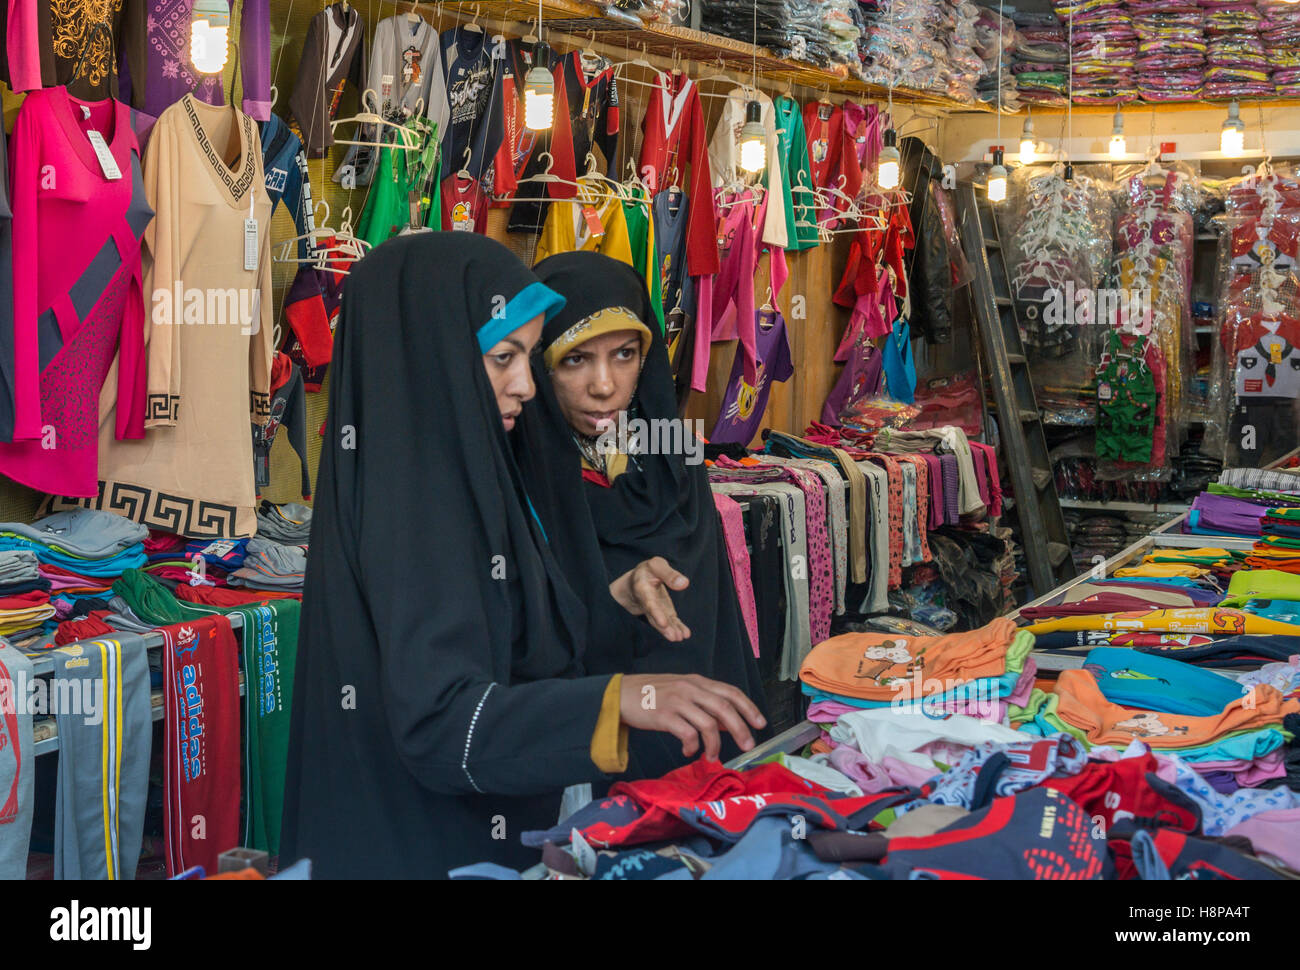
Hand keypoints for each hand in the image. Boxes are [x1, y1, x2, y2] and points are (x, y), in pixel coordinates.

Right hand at [609, 557, 691, 641]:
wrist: (638, 579)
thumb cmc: (648, 570)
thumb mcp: (656, 565)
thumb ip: (669, 574)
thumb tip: (684, 583)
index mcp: (642, 589)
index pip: (649, 603)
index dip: (656, 613)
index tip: (663, 623)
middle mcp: (647, 603)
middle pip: (655, 617)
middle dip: (664, 627)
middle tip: (673, 637)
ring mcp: (656, 610)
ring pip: (662, 622)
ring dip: (670, 631)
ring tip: (679, 638)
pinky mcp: (664, 613)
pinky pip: (670, 622)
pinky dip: (677, 628)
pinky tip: (685, 634)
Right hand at [618, 674, 765, 760]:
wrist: (620, 695)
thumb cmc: (652, 695)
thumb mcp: (682, 692)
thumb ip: (704, 703)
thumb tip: (728, 721)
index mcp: (697, 681)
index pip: (730, 691)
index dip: (748, 707)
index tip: (760, 723)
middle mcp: (690, 688)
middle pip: (725, 708)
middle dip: (741, 728)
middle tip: (748, 745)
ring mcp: (677, 701)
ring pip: (709, 724)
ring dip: (715, 744)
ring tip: (712, 755)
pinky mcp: (664, 715)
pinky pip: (687, 734)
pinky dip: (692, 746)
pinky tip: (688, 751)